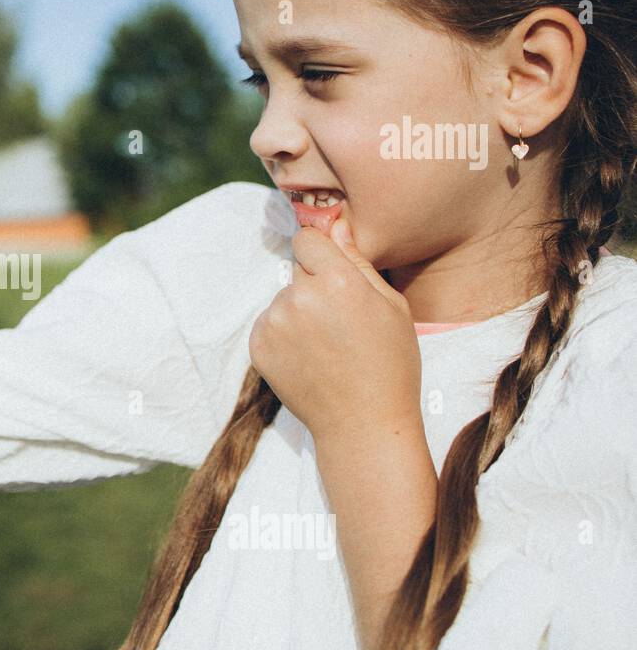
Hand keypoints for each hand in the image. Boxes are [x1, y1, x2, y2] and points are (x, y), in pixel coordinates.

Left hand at [249, 219, 421, 444]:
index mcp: (337, 281)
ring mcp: (274, 322)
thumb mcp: (391, 306)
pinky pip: (269, 325)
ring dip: (298, 314)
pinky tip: (308, 359)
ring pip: (283, 300)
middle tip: (339, 323)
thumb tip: (334, 226)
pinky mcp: (258, 346)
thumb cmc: (389, 364)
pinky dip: (283, 336)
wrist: (362, 423)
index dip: (321, 255)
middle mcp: (299, 297)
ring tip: (326, 347)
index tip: (332, 273)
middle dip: (314, 287)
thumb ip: (358, 263)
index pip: (308, 240)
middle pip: (298, 273)